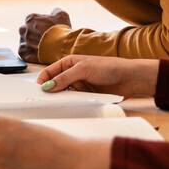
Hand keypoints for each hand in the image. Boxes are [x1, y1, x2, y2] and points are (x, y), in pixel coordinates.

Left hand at [18, 7, 71, 61]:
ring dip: (30, 44)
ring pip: (24, 41)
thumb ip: (56, 11)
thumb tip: (54, 11)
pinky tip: (37, 54)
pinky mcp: (23, 52)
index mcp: (31, 18)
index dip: (39, 25)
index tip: (45, 29)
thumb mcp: (62, 15)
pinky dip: (28, 53)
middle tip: (43, 39)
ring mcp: (23, 41)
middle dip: (32, 33)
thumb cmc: (62, 30)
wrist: (61, 47)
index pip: (31, 20)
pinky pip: (23, 52)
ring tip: (41, 47)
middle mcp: (24, 28)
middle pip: (25, 30)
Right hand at [35, 55, 158, 97]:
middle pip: (54, 84)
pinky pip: (73, 100)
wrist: (129, 78)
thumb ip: (64, 78)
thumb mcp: (83, 69)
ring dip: (60, 98)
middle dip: (49, 91)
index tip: (39, 90)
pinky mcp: (85, 95)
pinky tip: (68, 105)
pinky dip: (70, 103)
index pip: (49, 72)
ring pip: (63, 93)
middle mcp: (72, 74)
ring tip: (56, 103)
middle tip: (44, 100)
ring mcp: (78, 85)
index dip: (43, 80)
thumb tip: (48, 86)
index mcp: (69, 63)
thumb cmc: (109, 67)